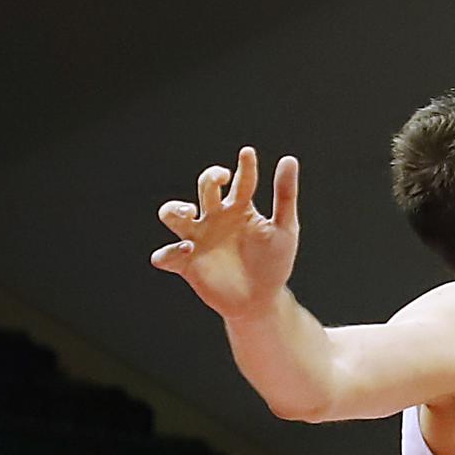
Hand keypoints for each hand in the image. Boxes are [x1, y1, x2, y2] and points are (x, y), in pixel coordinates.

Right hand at [153, 145, 299, 317]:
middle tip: (221, 179)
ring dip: (175, 208)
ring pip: (172, 214)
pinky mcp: (187, 264)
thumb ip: (284, 196)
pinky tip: (189, 248)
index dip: (244, 166)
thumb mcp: (284, 229)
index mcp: (239, 209)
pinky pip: (166, 256)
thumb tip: (289, 159)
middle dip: (209, 178)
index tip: (248, 154)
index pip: (241, 181)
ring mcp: (199, 239)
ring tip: (190, 212)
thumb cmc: (273, 263)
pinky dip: (170, 251)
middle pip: (204, 188)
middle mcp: (215, 219)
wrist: (262, 300)